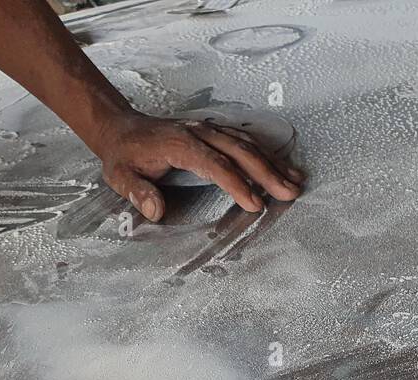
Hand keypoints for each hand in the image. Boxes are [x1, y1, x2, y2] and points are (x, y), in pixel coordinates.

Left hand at [90, 109, 303, 221]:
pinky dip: (266, 154)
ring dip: (273, 164)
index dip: (236, 184)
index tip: (255, 203)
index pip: (215, 165)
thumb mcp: (121, 177)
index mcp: (180, 145)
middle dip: (268, 174)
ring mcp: (210, 130)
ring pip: (248, 145)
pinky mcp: (215, 133)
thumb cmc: (124, 156)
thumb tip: (154, 211)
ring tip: (296, 182)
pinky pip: (245, 142)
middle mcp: (200, 133)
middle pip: (240, 152)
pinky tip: (282, 167)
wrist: (122, 129)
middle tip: (290, 193)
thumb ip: (138, 193)